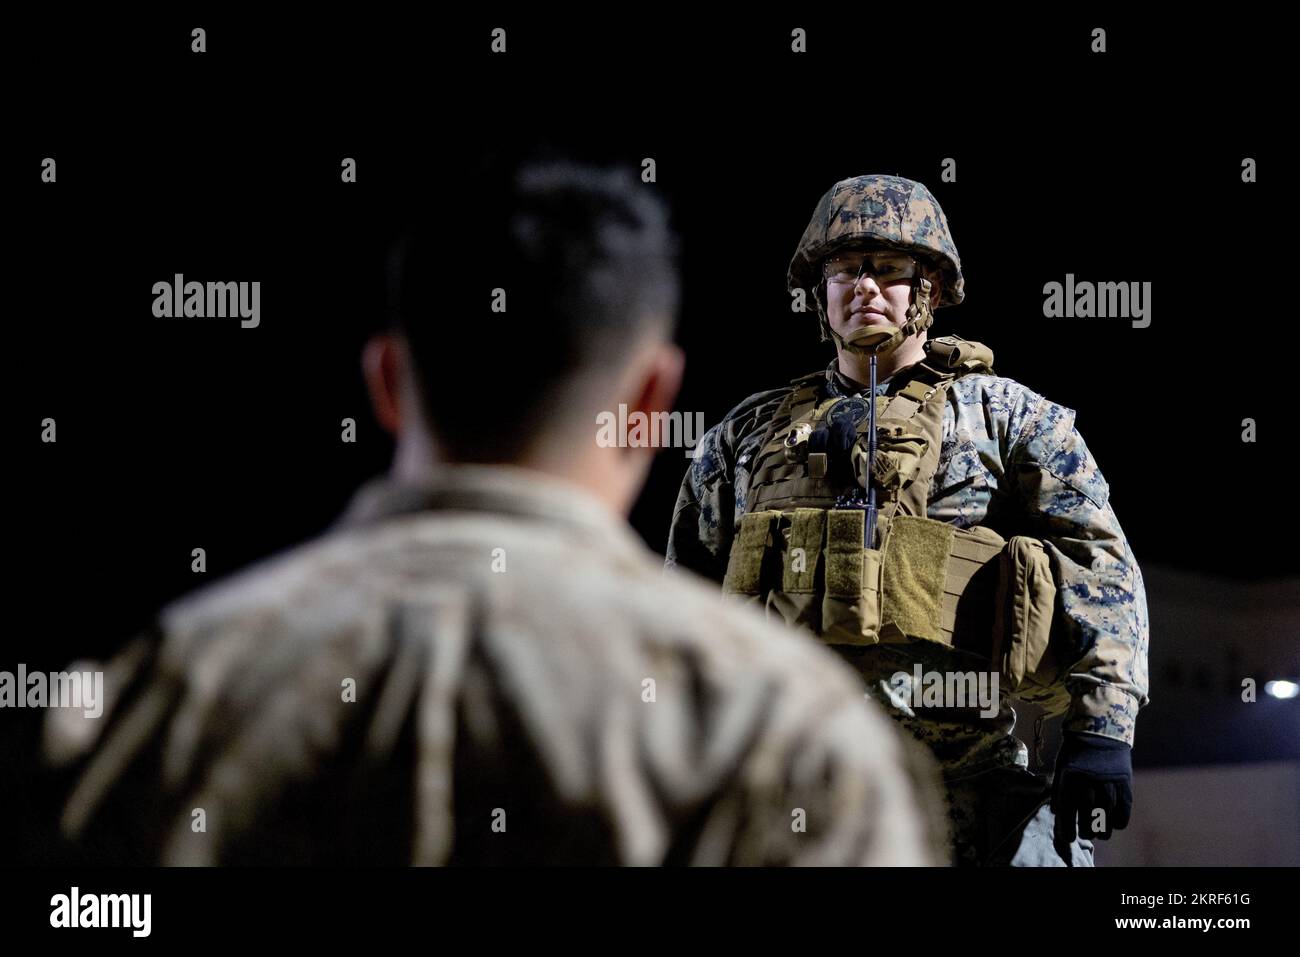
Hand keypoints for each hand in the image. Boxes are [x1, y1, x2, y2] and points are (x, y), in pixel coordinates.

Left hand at [1050, 731, 1132, 846]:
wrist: (1099, 728)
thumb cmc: (1076, 750)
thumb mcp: (1062, 765)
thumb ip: (1059, 788)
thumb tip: (1057, 812)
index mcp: (1070, 775)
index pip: (1067, 806)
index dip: (1067, 825)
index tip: (1068, 838)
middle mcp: (1089, 778)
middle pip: (1087, 811)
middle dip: (1085, 828)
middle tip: (1084, 835)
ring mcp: (1108, 779)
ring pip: (1106, 810)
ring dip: (1103, 827)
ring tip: (1100, 835)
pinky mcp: (1124, 779)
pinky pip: (1124, 804)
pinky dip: (1120, 817)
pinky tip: (1116, 825)